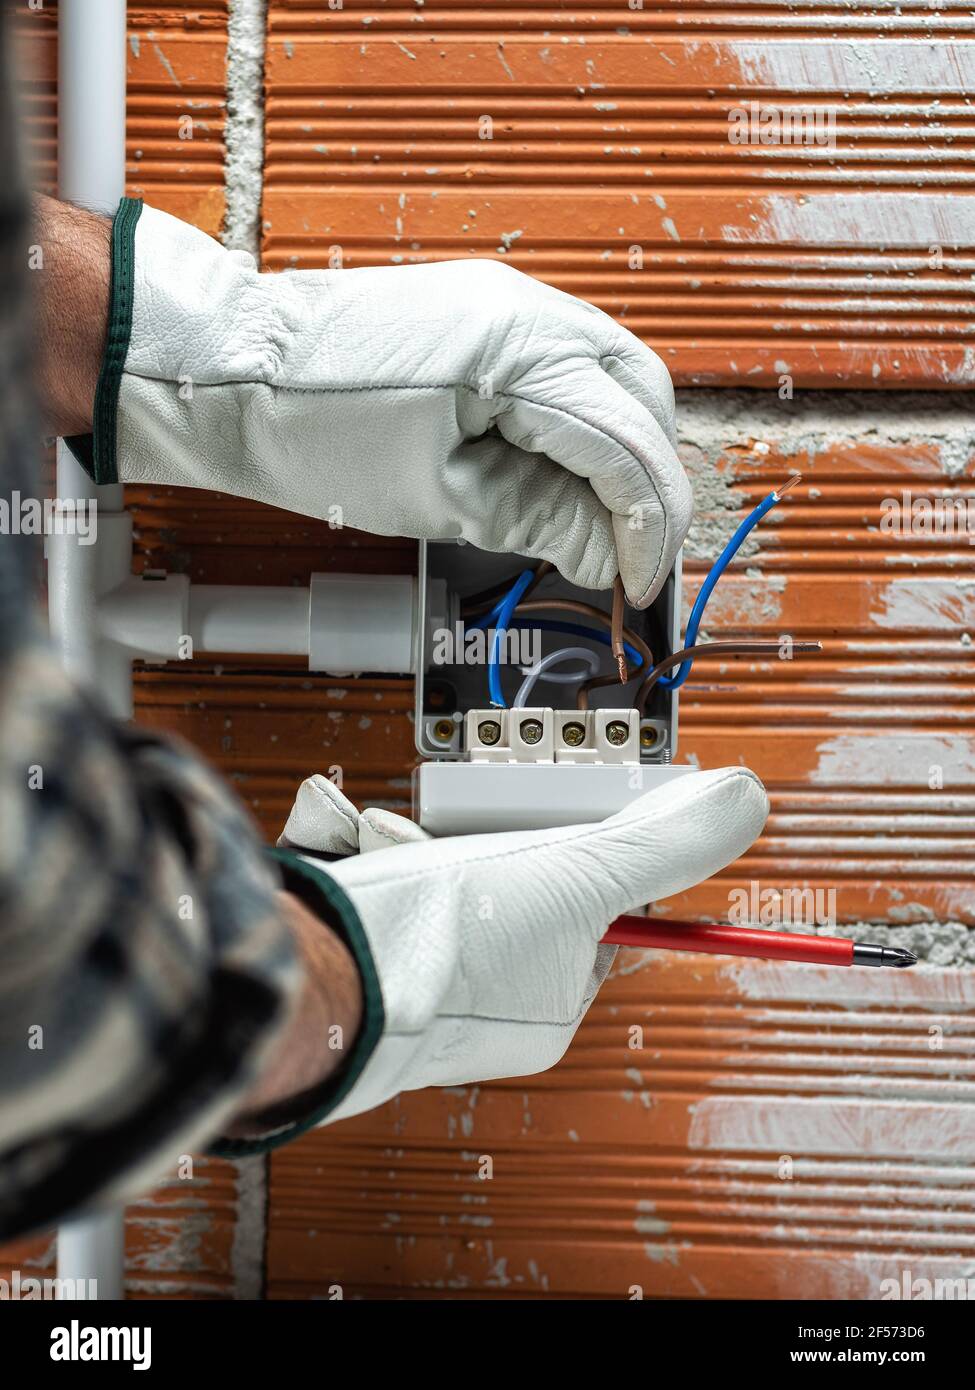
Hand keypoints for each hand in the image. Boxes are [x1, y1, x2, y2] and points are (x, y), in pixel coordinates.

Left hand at [104, 203, 689, 606]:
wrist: (233, 371)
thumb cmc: (308, 426)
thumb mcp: (435, 497)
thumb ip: (538, 521)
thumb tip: (605, 553)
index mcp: (517, 349)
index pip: (624, 443)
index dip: (647, 525)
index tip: (642, 583)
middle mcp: (529, 307)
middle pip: (642, 397)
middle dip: (650, 484)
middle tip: (636, 555)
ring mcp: (512, 300)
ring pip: (618, 377)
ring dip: (625, 452)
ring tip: (608, 521)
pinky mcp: (491, 313)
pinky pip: (574, 365)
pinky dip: (590, 423)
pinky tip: (571, 471)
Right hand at [278, 768, 767, 1120]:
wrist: (322, 977)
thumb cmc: (451, 950)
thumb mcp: (579, 878)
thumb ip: (659, 845)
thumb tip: (743, 805)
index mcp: (555, 1000)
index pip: (600, 910)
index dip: (585, 852)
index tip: (565, 821)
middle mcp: (497, 1003)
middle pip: (523, 888)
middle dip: (498, 844)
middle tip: (480, 834)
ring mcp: (432, 983)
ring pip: (454, 884)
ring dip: (438, 848)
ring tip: (418, 848)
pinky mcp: (375, 957)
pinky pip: (397, 892)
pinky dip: (389, 861)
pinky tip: (375, 856)